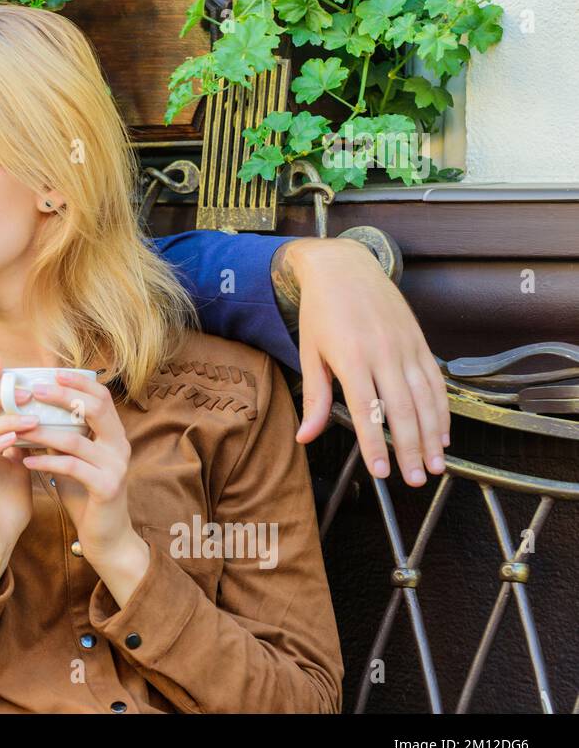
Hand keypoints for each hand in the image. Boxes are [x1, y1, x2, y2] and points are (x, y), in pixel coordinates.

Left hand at [15, 370, 136, 564]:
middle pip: (95, 408)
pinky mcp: (107, 488)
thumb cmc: (84, 495)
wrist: (105, 537)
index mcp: (113, 434)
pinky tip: (24, 460)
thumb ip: (53, 440)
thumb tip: (17, 419)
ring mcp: (116, 466)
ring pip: (76, 439)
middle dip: (63, 396)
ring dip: (43, 431)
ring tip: (18, 427)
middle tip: (34, 391)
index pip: (102, 396)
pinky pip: (71, 467)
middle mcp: (119, 445)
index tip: (52, 372)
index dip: (79, 381)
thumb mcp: (68, 462)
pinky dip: (45, 461)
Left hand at [282, 238, 449, 486]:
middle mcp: (383, 353)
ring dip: (432, 436)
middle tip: (415, 480)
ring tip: (434, 465)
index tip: (382, 473)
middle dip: (410, 449)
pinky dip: (442, 410)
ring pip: (426, 399)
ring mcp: (406, 347)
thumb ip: (316, 398)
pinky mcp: (420, 342)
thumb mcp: (310, 353)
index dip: (376, 445)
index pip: (367, 411)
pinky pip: (436, 382)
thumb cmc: (321, 312)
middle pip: (402, 411)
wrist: (344, 267)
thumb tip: (305, 437)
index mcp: (351, 358)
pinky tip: (442, 434)